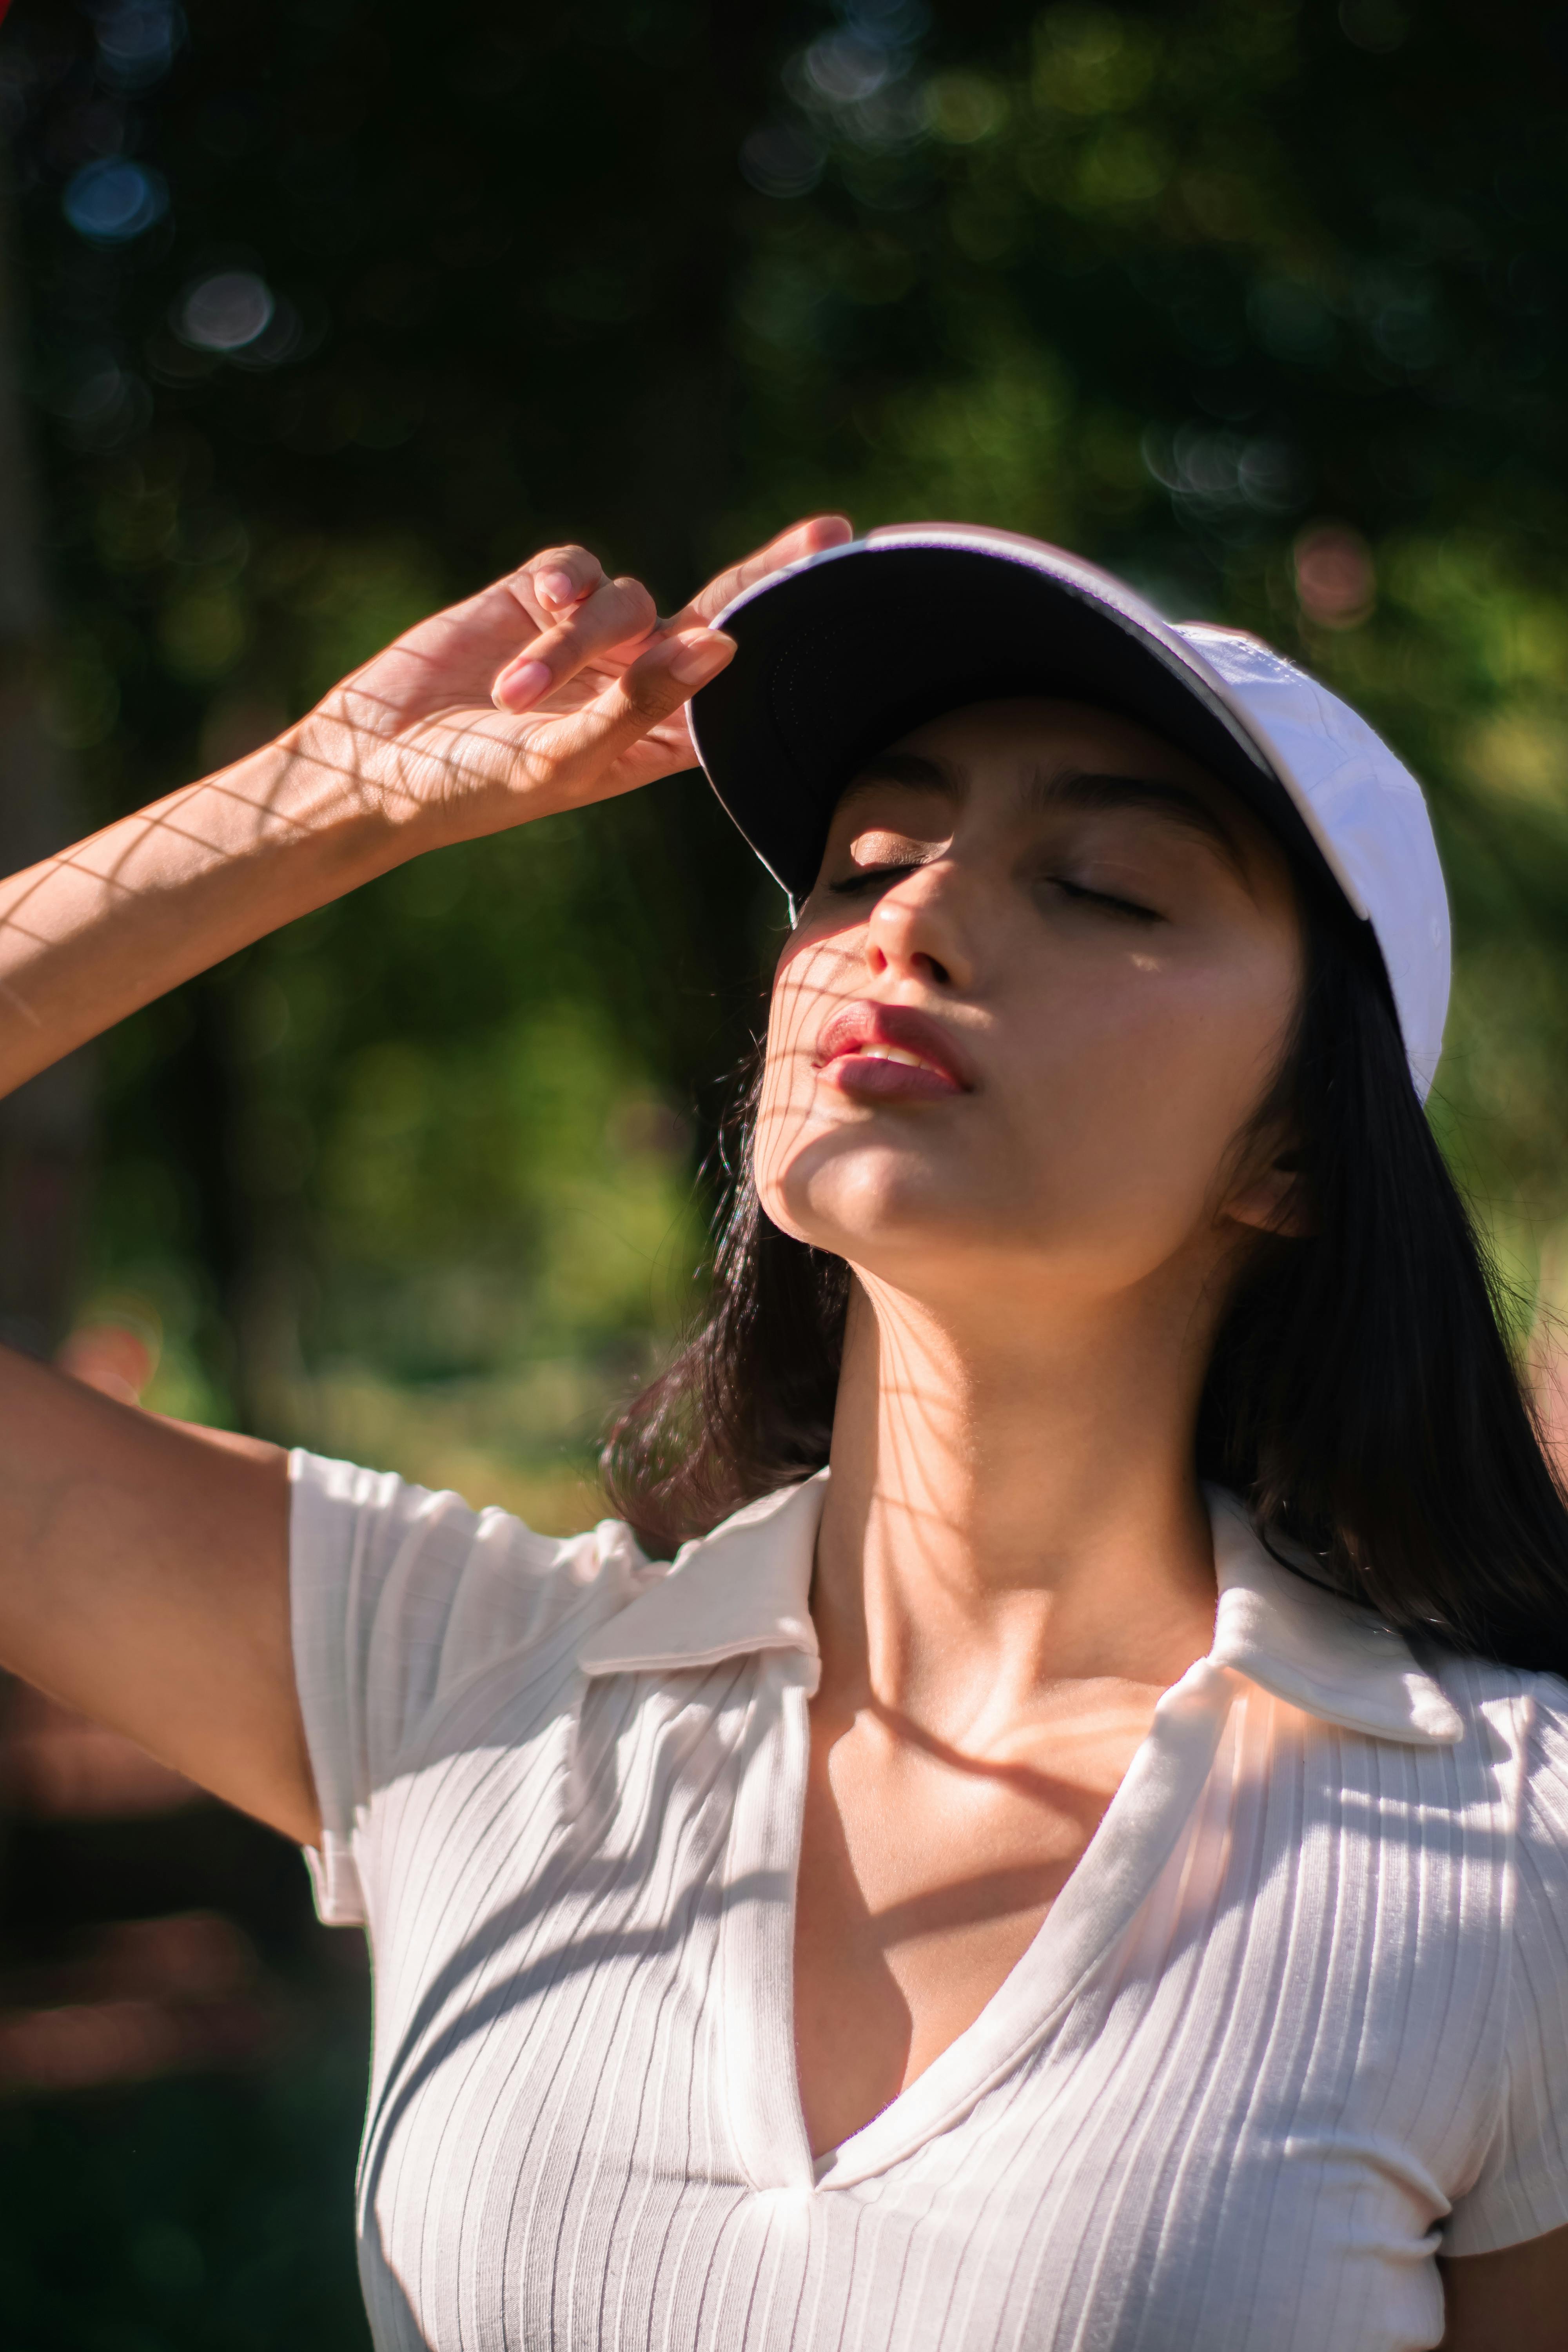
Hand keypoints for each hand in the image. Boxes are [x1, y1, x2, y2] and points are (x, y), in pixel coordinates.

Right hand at [305, 513, 853, 843]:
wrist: (380, 760)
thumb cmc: (478, 782)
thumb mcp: (568, 755)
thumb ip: (647, 701)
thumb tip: (726, 643)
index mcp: (658, 736)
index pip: (738, 682)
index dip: (784, 641)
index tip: (841, 605)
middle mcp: (635, 680)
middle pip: (715, 613)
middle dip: (764, 575)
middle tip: (828, 537)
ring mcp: (589, 638)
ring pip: (629, 600)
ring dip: (579, 640)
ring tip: (515, 694)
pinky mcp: (536, 596)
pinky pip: (578, 569)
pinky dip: (564, 590)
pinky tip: (537, 614)